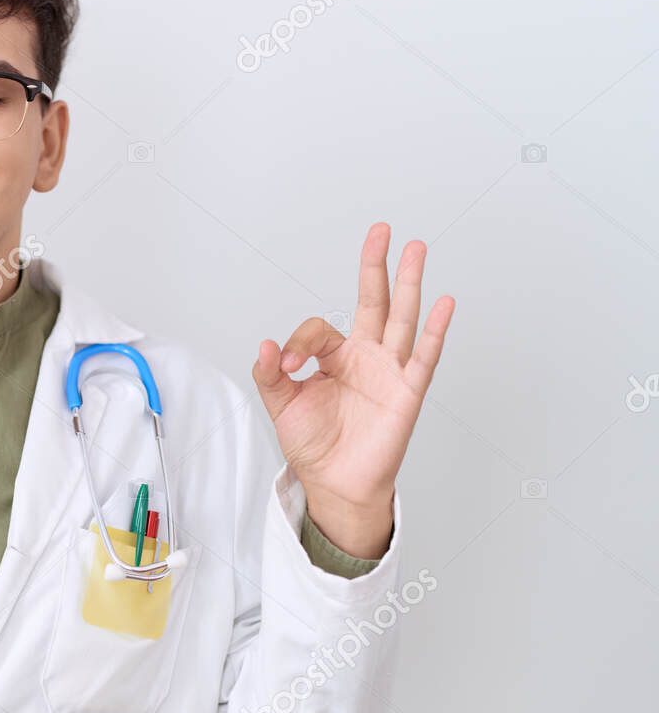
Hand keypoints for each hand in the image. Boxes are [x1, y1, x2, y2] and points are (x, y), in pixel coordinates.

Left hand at [251, 223, 455, 559]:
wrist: (335, 482)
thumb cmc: (314, 443)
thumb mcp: (281, 405)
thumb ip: (270, 374)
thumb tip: (267, 345)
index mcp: (336, 357)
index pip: (320, 329)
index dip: (300, 343)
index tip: (287, 366)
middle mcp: (366, 357)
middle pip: (375, 302)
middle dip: (377, 266)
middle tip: (381, 230)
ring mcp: (390, 371)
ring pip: (402, 318)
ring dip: (409, 283)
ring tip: (415, 248)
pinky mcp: (407, 392)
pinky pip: (425, 356)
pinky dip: (436, 330)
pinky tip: (444, 302)